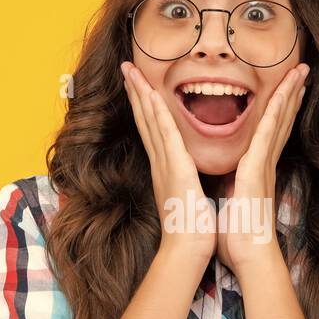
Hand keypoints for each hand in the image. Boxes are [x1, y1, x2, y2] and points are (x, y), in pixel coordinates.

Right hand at [121, 61, 216, 267]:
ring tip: (131, 70)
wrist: (189, 250)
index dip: (145, 106)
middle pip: (144, 120)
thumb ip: (187, 182)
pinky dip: (156, 113)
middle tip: (127, 68)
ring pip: (150, 121)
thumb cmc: (192, 230)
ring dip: (141, 94)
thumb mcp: (189, 197)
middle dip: (136, 92)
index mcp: (166, 168)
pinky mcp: (175, 168)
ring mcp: (165, 164)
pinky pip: (165, 134)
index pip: (153, 130)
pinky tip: (150, 95)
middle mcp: (161, 163)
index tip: (140, 85)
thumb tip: (190, 175)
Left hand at [216, 63, 307, 275]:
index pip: (270, 133)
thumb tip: (225, 180)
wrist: (248, 256)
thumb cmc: (239, 237)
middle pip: (281, 121)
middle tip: (301, 71)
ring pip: (279, 120)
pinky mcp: (259, 168)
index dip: (279, 110)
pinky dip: (277, 110)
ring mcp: (264, 164)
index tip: (286, 90)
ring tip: (301, 72)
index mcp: (256, 170)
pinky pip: (270, 132)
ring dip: (290, 94)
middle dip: (291, 95)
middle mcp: (264, 163)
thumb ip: (232, 186)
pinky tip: (284, 92)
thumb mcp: (231, 201)